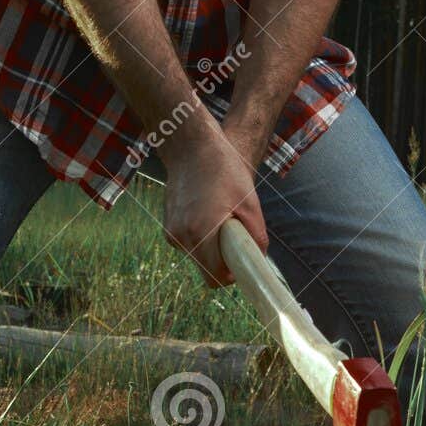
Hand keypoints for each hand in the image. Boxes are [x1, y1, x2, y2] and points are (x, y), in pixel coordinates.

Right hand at [163, 122, 267, 287]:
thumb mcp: (249, 203)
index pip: (216, 277)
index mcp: (202, 231)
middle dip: (222, 263)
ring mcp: (171, 232)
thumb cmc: (224, 170)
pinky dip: (201, 239)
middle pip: (206, 270)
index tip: (242, 264)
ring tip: (222, 221)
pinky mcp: (168, 227)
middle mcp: (181, 236)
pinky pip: (188, 245)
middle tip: (236, 241)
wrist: (192, 148)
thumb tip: (257, 259)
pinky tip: (208, 215)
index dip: (232, 276)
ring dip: (211, 250)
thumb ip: (255, 236)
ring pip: (197, 258)